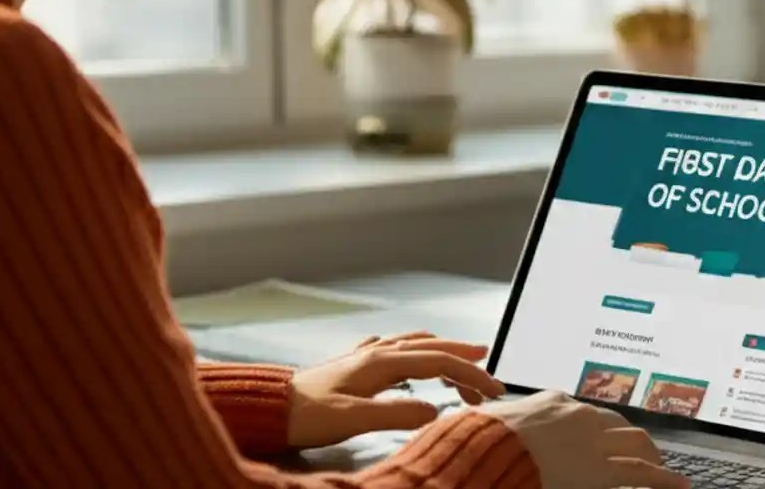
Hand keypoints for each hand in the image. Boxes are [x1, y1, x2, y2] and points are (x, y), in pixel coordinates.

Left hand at [287, 331, 506, 447]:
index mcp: (382, 363)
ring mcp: (365, 356)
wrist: (270, 406)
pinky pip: (395, 350)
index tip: (494, 391)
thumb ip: (397, 414)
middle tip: (491, 380)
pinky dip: (415, 353)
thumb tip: (435, 411)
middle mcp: (377, 353)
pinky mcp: (354, 365)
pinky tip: (411, 361)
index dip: (471, 375)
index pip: (439, 363)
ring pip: (416, 346)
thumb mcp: (354, 418)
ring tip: (463, 363)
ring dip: (443, 353)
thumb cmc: (308, 414)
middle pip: (433, 350)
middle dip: (465, 362)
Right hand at [476, 390, 689, 488]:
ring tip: (660, 467)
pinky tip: (678, 484)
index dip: (595, 424)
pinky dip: (665, 479)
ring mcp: (594, 442)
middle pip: (617, 423)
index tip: (598, 433)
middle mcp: (579, 416)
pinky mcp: (603, 471)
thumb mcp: (484, 422)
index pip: (582, 411)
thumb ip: (495, 419)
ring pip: (637, 442)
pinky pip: (644, 474)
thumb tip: (474, 416)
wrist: (485, 458)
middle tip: (639, 449)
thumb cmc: (479, 444)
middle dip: (630, 436)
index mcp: (552, 402)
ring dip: (652, 454)